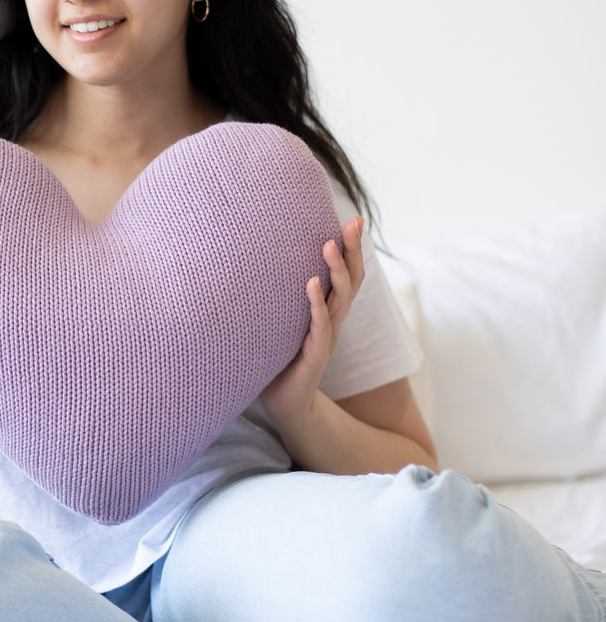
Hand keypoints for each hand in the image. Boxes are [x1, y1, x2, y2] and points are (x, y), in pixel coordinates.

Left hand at [259, 217, 364, 424]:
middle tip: (354, 222)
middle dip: (354, 250)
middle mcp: (333, 320)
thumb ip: (286, 294)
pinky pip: (320, 325)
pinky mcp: (315, 354)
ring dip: (336, 270)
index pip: (348, 274)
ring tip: (328, 245)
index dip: (354, 248)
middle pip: (352, 280)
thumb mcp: (286, 319)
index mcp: (329, 310)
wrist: (284, 401)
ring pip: (341, 299)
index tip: (355, 219)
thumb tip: (265, 257)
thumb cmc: (281, 355)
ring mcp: (327, 336)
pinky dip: (316, 303)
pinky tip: (311, 283)